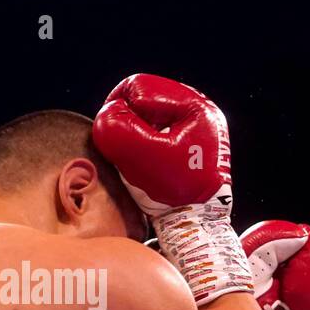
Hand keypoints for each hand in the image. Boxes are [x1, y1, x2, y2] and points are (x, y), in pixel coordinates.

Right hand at [93, 73, 250, 304]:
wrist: (198, 221)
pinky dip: (146, 140)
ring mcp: (198, 125)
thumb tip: (108, 114)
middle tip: (124, 145)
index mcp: (197, 107)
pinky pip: (158, 129)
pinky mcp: (191, 140)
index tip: (112, 133)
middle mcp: (201, 111)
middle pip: (145, 99)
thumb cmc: (177, 192)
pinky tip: (147, 160)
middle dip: (128, 120)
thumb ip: (118, 128)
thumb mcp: (143, 157)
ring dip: (136, 131)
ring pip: (149, 114)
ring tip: (138, 156)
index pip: (139, 88)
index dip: (116, 108)